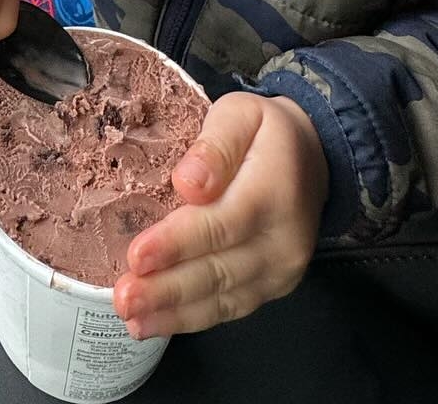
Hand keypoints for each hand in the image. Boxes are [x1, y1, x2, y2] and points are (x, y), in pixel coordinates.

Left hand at [113, 93, 327, 337]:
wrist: (314, 158)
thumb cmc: (265, 132)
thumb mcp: (240, 114)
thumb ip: (215, 145)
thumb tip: (188, 183)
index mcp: (274, 190)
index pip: (222, 223)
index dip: (178, 243)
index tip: (137, 256)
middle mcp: (283, 239)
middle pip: (219, 269)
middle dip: (166, 289)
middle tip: (123, 298)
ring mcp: (281, 269)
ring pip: (223, 298)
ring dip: (174, 313)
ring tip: (132, 318)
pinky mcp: (273, 286)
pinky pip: (231, 308)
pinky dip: (192, 319)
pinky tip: (157, 323)